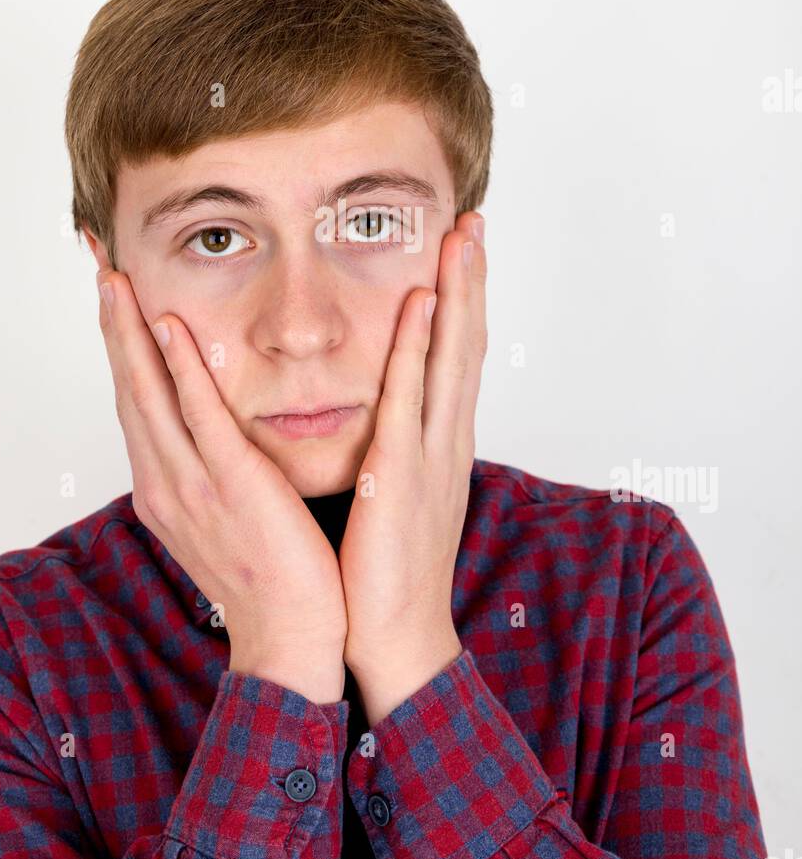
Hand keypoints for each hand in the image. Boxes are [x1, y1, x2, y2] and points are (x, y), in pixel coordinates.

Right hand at [96, 264, 347, 704]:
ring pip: (149, 394)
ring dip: (131, 333)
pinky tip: (168, 328)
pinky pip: (197, 415)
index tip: (117, 305)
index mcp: (166, 490)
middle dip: (114, 328)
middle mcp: (165, 483)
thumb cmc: (270, 581)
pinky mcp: (230, 483)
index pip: (137, 406)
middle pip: (129, 390)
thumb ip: (213, 475)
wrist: (292, 638)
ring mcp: (191, 484)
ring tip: (117, 283)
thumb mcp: (226, 520)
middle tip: (101, 272)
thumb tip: (216, 440)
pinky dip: (178, 369)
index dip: (124, 351)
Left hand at [338, 211, 486, 724]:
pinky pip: (410, 398)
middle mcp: (445, 440)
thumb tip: (385, 420)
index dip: (464, 303)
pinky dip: (419, 347)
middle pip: (467, 345)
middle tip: (474, 222)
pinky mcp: (400, 474)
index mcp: (439, 445)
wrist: (394, 636)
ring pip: (451, 358)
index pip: (457, 359)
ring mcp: (429, 454)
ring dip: (459, 294)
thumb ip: (393, 451)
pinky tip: (423, 304)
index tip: (463, 252)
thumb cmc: (384, 571)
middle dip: (473, 282)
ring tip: (463, 238)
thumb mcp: (393, 496)